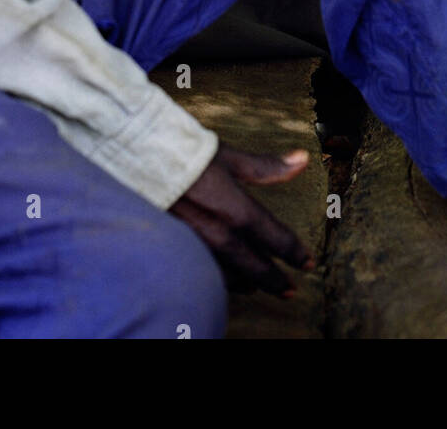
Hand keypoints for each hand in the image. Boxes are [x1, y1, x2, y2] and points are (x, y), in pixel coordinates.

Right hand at [169, 143, 313, 295]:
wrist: (139, 163)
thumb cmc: (186, 155)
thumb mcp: (231, 158)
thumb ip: (267, 166)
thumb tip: (302, 160)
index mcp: (237, 212)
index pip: (275, 239)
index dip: (294, 252)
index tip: (307, 262)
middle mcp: (219, 236)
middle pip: (255, 267)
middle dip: (275, 280)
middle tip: (290, 290)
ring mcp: (198, 247)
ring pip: (229, 275)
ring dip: (246, 282)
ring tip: (256, 286)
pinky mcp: (178, 250)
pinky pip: (205, 272)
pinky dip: (219, 278)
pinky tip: (222, 277)